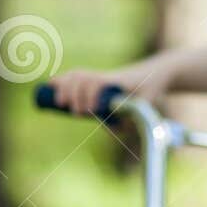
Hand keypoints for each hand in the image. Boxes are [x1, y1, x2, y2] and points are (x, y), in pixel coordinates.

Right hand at [46, 59, 173, 115]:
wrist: (155, 71)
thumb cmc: (151, 88)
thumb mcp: (146, 104)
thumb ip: (131, 120)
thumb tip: (111, 134)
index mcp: (119, 81)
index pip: (97, 82)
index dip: (88, 95)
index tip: (89, 111)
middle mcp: (106, 76)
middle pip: (83, 78)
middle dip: (72, 94)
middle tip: (72, 111)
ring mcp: (100, 75)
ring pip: (77, 74)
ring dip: (64, 86)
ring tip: (59, 103)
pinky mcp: (96, 78)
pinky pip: (76, 75)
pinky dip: (62, 79)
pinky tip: (50, 86)